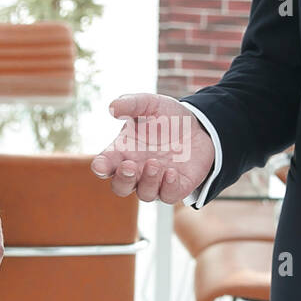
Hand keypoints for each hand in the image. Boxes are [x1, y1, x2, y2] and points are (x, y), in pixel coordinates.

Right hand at [90, 93, 215, 203]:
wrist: (199, 127)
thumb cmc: (167, 117)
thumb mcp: (151, 104)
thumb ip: (132, 104)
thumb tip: (112, 107)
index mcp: (123, 152)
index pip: (105, 165)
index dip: (101, 167)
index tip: (101, 165)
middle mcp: (137, 171)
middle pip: (120, 187)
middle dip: (123, 179)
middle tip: (130, 166)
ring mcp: (156, 182)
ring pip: (145, 194)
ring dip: (147, 181)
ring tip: (154, 163)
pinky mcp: (176, 188)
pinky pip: (168, 196)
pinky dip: (168, 187)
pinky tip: (171, 172)